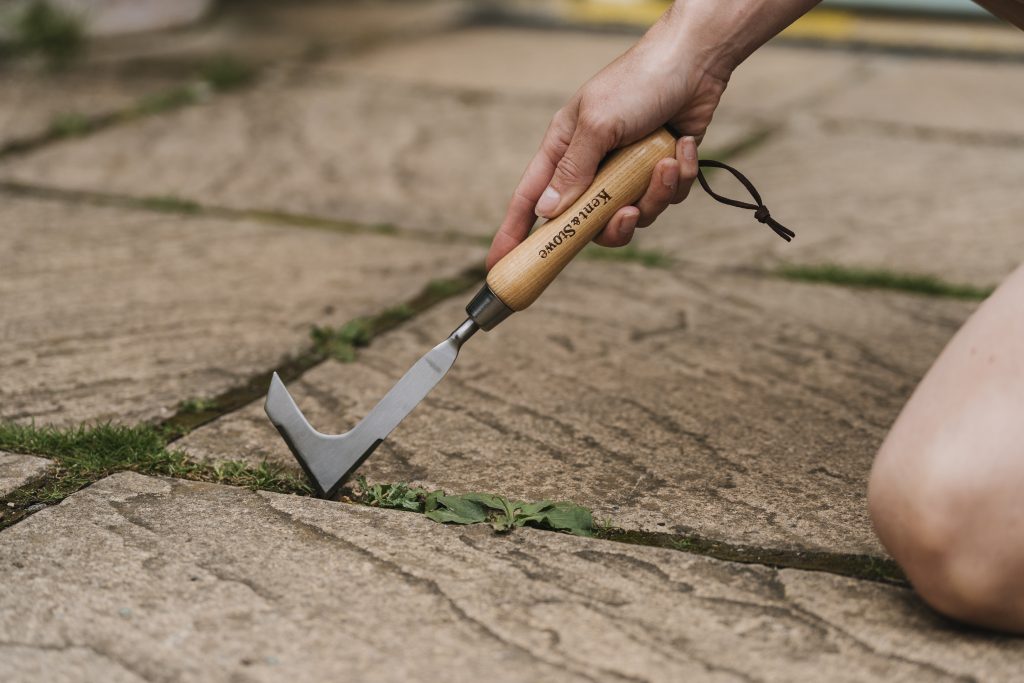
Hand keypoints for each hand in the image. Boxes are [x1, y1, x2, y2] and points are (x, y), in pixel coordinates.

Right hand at [486, 10, 728, 268]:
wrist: (696, 62)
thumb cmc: (637, 81)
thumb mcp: (598, 124)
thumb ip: (573, 171)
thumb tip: (547, 212)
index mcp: (563, 151)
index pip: (529, 202)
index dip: (513, 236)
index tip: (498, 267)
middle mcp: (590, 167)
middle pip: (585, 224)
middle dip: (610, 225)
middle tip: (626, 214)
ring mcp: (624, 173)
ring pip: (629, 217)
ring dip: (652, 196)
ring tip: (663, 164)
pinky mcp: (657, 174)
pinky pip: (662, 200)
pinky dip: (676, 178)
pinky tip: (681, 147)